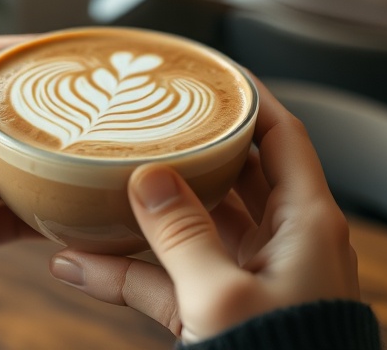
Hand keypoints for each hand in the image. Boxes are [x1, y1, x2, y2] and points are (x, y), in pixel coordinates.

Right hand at [48, 77, 359, 342]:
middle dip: (191, 149)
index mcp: (308, 223)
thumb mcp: (222, 296)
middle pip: (236, 175)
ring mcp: (253, 279)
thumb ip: (183, 233)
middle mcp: (286, 243)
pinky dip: (132, 273)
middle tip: (150, 119)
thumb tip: (150, 179)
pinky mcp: (223, 314)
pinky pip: (174, 281)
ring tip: (99, 187)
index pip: (283, 136)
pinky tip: (78, 265)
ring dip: (147, 216)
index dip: (251, 99)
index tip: (212, 73)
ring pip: (196, 229)